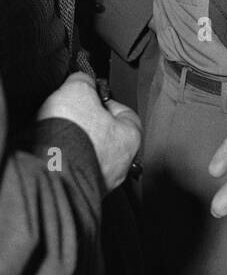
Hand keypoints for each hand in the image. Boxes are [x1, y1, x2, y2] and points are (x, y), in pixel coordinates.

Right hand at [36, 73, 141, 192]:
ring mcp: (99, 183)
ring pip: (89, 156)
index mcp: (131, 139)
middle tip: (71, 115)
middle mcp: (120, 166)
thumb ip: (83, 82)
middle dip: (88, 124)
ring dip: (73, 144)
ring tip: (56, 134)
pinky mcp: (76, 193)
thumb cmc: (72, 136)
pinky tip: (49, 153)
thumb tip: (81, 81)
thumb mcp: (78, 90)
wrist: (48, 174)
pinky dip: (62, 161)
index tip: (92, 97)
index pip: (126, 114)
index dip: (107, 102)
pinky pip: (72, 171)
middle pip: (106, 136)